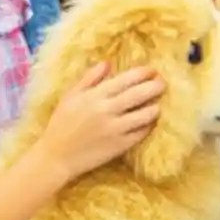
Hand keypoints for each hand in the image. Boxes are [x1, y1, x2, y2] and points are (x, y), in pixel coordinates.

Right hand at [36, 63, 164, 182]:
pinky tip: (149, 122)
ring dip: (155, 107)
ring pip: (145, 114)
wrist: (56, 156)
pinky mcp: (120, 145)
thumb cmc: (61, 124)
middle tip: (163, 83)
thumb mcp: (71, 96)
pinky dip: (148, 126)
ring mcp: (116, 128)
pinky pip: (141, 133)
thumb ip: (89, 78)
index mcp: (95, 95)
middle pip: (140, 94)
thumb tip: (108, 62)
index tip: (153, 70)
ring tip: (157, 104)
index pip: (126, 79)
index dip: (143, 73)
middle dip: (156, 86)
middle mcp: (107, 110)